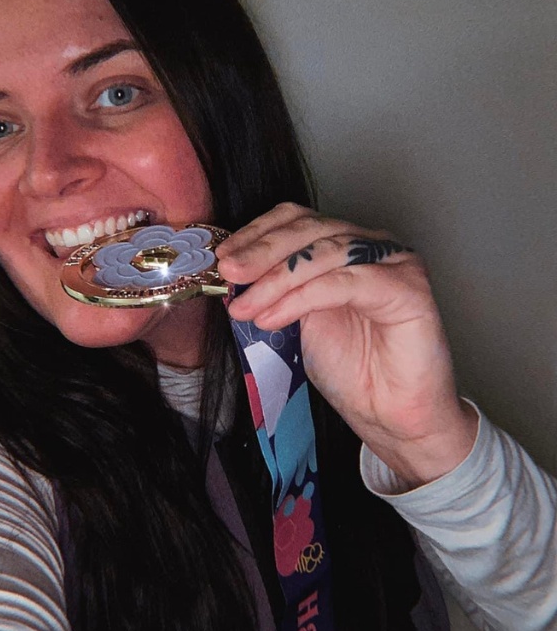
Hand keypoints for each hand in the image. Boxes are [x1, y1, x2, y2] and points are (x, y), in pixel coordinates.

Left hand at [218, 203, 474, 487]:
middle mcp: (373, 245)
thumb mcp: (294, 316)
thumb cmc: (349, 367)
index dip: (256, 233)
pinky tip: (273, 319)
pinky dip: (301, 298)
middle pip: (310, 230)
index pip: (297, 218)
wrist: (388, 411)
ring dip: (275, 281)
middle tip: (229, 274)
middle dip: (261, 252)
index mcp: (345, 244)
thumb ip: (272, 288)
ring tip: (246, 309)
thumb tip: (229, 272)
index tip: (222, 257)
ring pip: (323, 255)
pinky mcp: (408, 289)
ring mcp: (395, 263)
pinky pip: (344, 283)